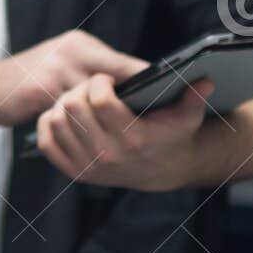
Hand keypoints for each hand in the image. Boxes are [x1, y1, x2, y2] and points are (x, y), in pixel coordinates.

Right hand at [0, 30, 146, 127]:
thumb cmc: (34, 74)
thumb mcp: (66, 61)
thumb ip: (95, 71)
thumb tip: (135, 84)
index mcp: (81, 46)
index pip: (123, 64)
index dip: (149, 80)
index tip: (176, 92)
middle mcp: (71, 55)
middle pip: (116, 82)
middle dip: (136, 103)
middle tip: (158, 119)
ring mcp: (56, 74)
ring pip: (97, 101)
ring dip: (114, 118)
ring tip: (135, 134)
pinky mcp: (42, 95)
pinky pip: (76, 116)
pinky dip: (89, 127)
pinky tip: (99, 139)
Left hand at [34, 74, 215, 190]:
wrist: (161, 169)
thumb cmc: (172, 135)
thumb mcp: (187, 116)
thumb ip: (195, 97)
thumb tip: (206, 80)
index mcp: (133, 138)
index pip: (100, 101)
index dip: (99, 82)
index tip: (106, 80)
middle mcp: (108, 155)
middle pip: (73, 108)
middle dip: (80, 89)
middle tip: (91, 88)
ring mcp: (90, 166)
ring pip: (57, 121)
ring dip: (63, 104)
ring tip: (80, 100)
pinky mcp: (75, 172)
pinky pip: (47, 143)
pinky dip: (50, 124)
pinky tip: (66, 117)